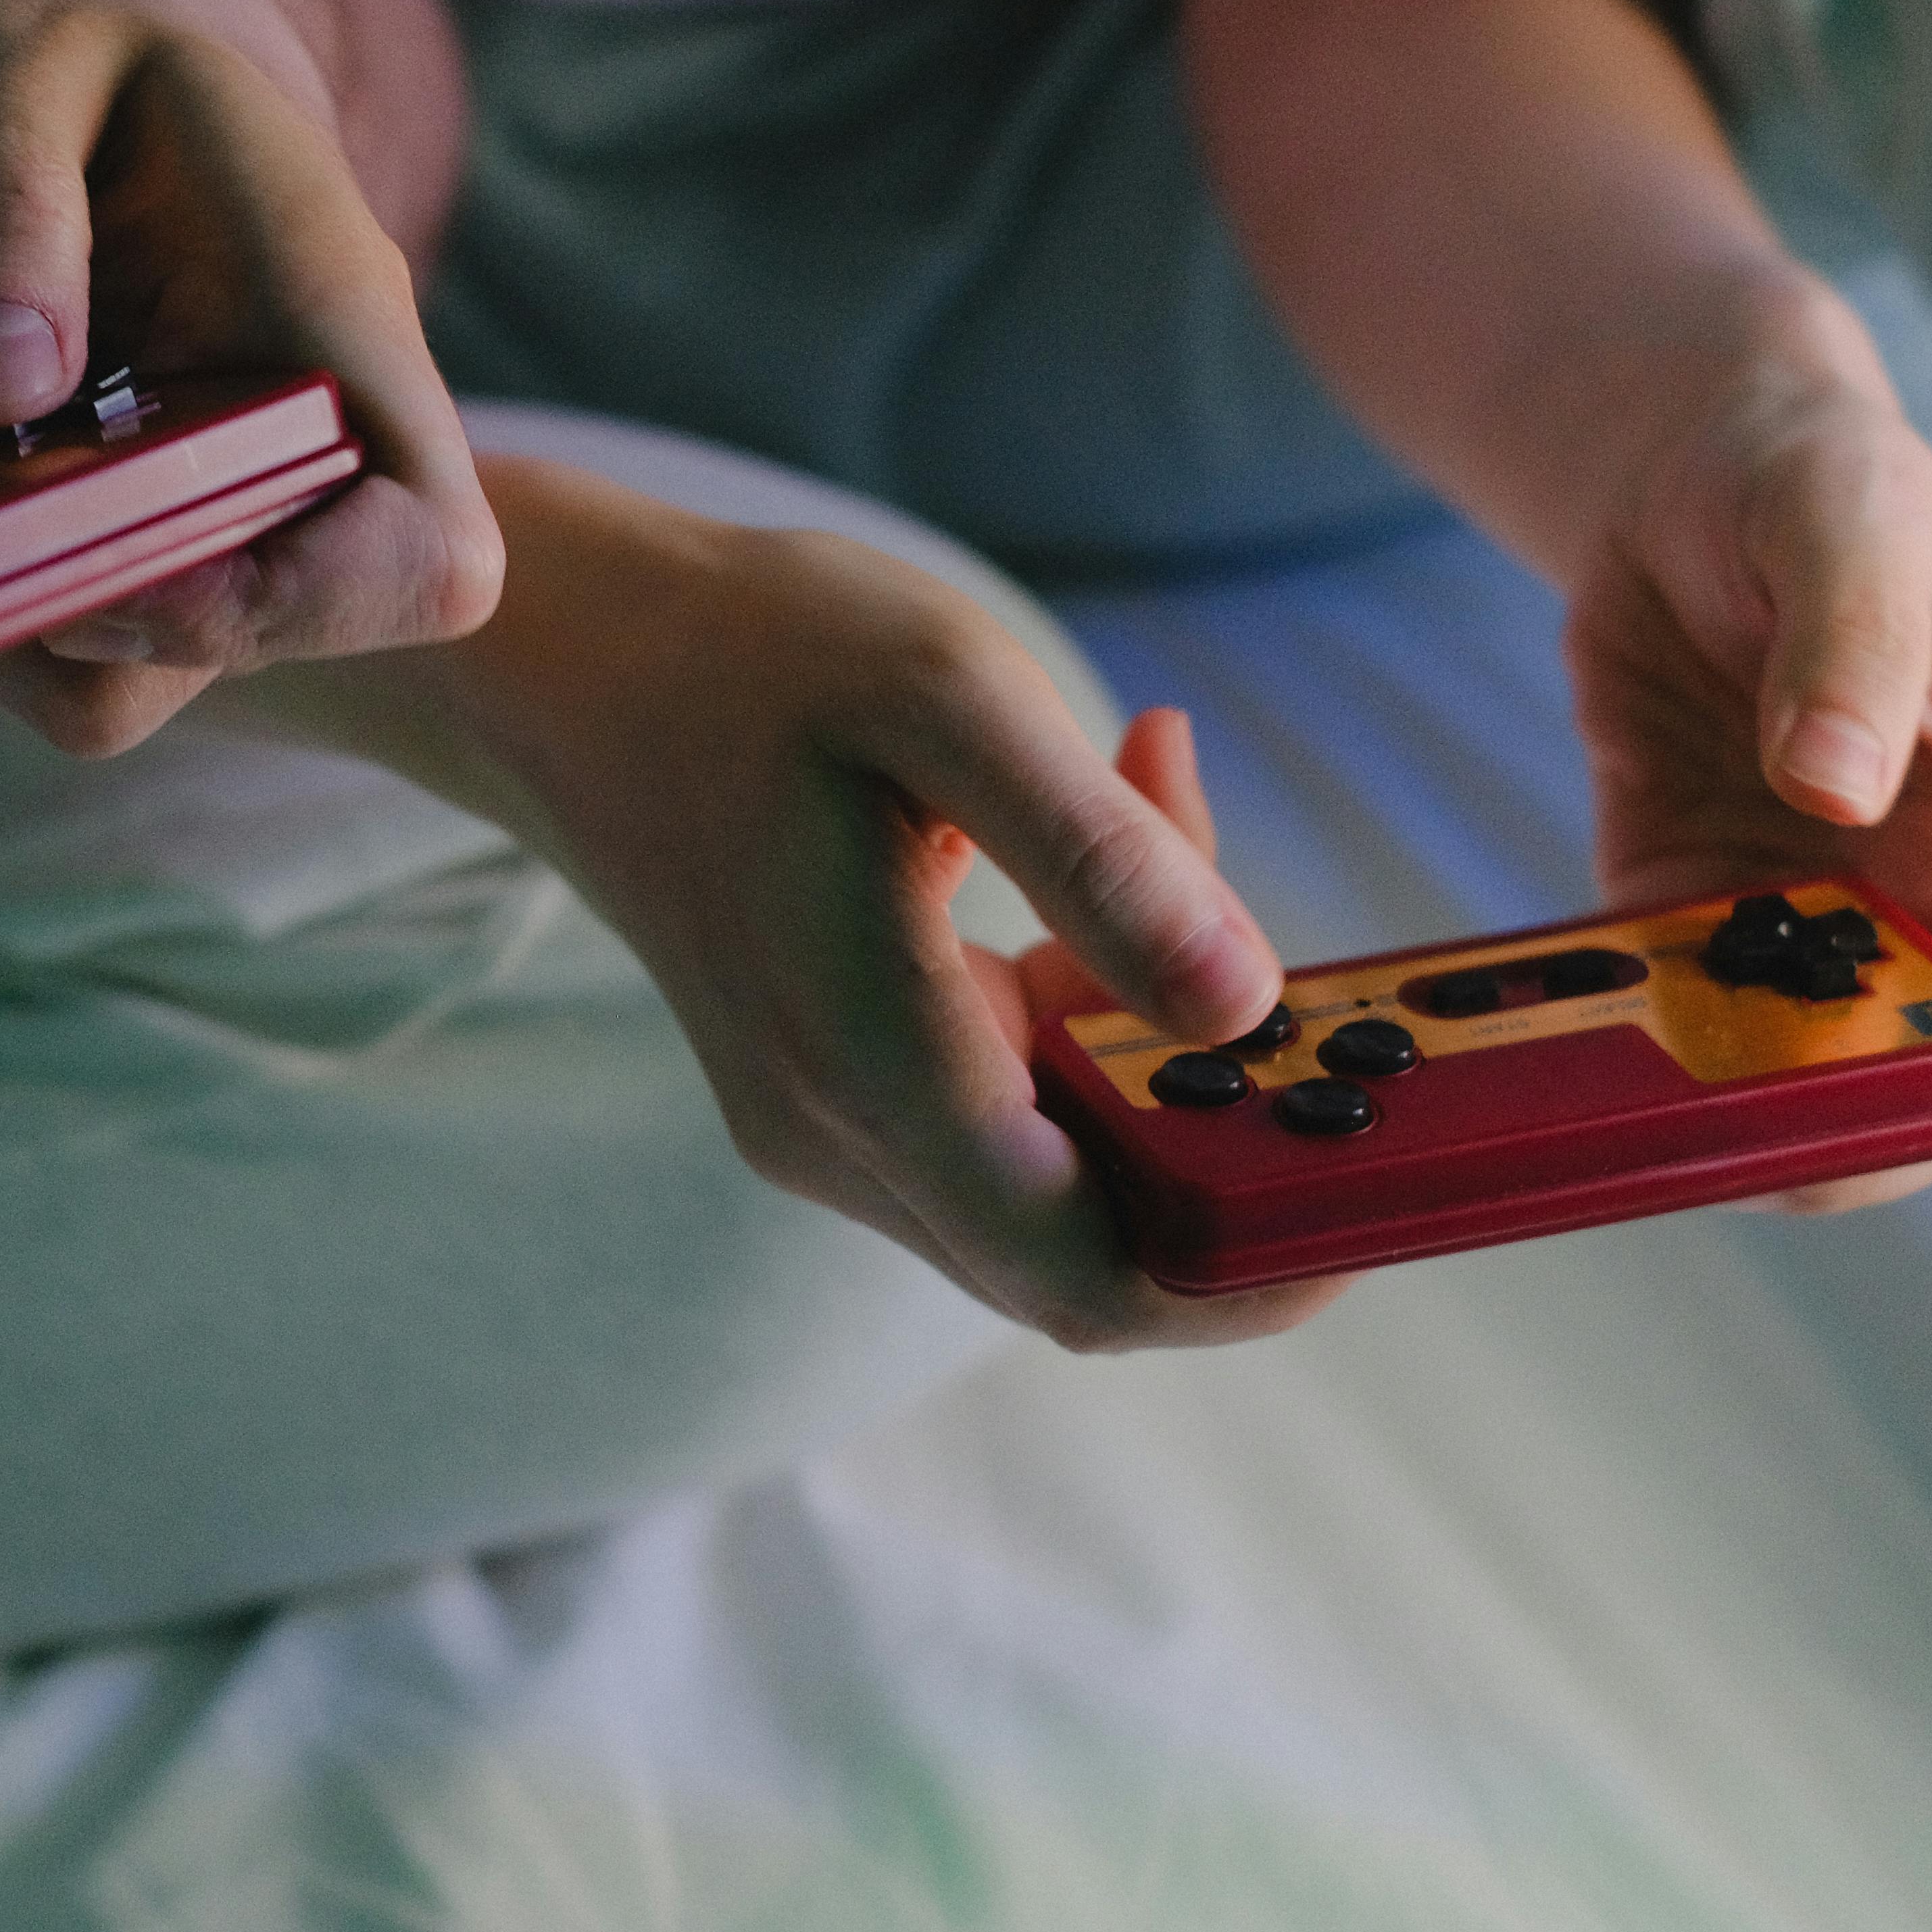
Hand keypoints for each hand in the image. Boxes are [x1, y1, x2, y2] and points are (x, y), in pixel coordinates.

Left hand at [0, 0, 500, 751]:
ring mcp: (209, 505)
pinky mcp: (119, 531)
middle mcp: (295, 443)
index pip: (428, 560)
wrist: (77, 43)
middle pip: (241, 652)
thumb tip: (3, 388)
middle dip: (56, 609)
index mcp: (334, 324)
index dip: (297, 609)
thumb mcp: (14, 53)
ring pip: (113, 670)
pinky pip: (31, 624)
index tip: (125, 555)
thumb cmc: (70, 28)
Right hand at [277, 459, 1337, 1350]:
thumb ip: (1104, 857)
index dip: (1250, 1277)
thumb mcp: (951, 697)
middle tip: (1339, 1012)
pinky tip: (1117, 826)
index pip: (1091, 1276)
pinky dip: (1094, 1007)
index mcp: (873, 1065)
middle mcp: (839, 1131)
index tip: (1370, 1201)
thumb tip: (1249, 1007)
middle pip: (1089, 1246)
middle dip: (1234, 1156)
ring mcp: (826, 1115)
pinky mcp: (833, 1073)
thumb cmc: (752, 654)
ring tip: (1180, 821)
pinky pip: (1005, 1098)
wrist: (561, 657)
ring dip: (1163, 1051)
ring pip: (1056, 1168)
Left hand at [1568, 362, 1931, 1207]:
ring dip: (1696, 1093)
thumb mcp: (1847, 532)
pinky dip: (1616, 1027)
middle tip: (1690, 1141)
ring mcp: (1801, 907)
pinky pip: (1660, 995)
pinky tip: (1554, 1032)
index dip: (1930, 1094)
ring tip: (1605, 1103)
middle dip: (1802, 1124)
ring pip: (1767, 1061)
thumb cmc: (1813, 480)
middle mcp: (1919, 896)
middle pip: (1885, 1077)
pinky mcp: (1687, 890)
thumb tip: (1835, 786)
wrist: (1690, 465)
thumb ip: (1857, 653)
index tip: (1829, 1130)